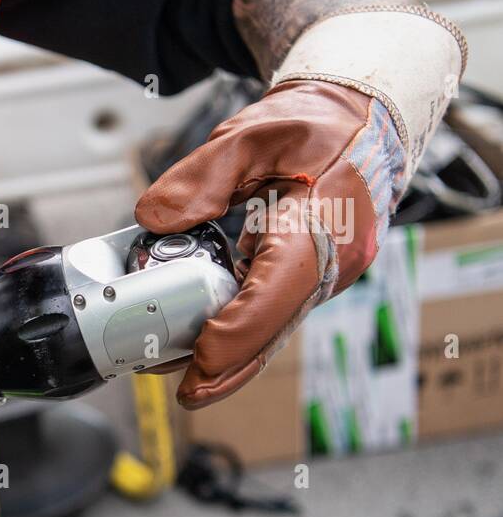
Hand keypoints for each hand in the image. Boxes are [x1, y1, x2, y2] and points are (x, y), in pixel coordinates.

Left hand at [134, 80, 405, 408]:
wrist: (362, 123)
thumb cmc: (316, 126)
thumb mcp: (252, 136)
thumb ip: (200, 178)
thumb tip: (155, 218)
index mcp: (322, 224)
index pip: (279, 292)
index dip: (238, 331)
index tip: (199, 356)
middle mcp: (332, 261)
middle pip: (277, 328)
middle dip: (229, 366)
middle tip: (185, 393)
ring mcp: (326, 274)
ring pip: (275, 328)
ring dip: (231, 357)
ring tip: (181, 377)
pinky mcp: (311, 277)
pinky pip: (274, 313)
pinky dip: (240, 332)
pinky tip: (201, 347)